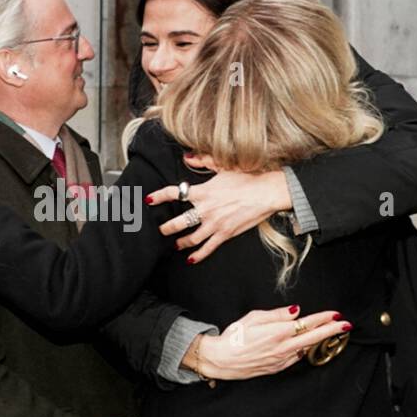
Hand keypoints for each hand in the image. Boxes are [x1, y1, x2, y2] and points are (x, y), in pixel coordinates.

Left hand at [147, 159, 292, 264]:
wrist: (266, 192)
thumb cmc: (248, 177)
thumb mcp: (223, 165)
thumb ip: (203, 160)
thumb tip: (187, 157)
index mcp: (203, 192)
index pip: (175, 193)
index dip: (159, 196)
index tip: (150, 199)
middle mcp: (206, 209)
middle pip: (179, 222)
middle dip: (167, 228)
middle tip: (161, 230)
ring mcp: (215, 224)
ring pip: (191, 238)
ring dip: (180, 243)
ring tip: (175, 244)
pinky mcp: (225, 234)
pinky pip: (208, 248)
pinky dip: (198, 255)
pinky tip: (191, 259)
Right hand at [183, 306, 351, 379]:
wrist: (222, 360)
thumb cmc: (233, 337)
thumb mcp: (253, 318)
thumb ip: (276, 314)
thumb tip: (295, 311)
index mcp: (278, 332)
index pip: (307, 323)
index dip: (324, 318)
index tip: (336, 314)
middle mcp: (283, 347)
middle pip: (314, 338)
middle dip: (332, 331)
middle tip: (346, 325)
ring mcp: (282, 360)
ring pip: (306, 348)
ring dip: (319, 340)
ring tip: (330, 332)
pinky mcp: (278, 367)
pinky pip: (295, 357)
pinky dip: (302, 349)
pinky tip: (305, 344)